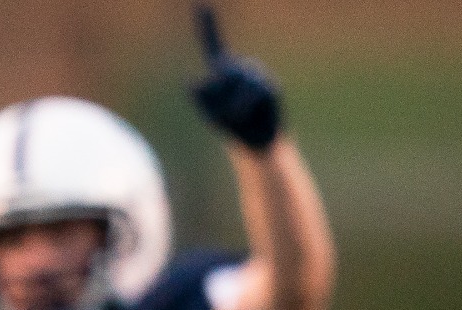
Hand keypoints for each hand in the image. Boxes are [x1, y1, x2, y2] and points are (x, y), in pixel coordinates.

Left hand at [190, 4, 282, 149]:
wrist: (258, 144)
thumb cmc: (233, 128)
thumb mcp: (211, 114)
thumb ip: (200, 98)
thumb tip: (192, 83)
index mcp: (224, 70)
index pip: (212, 45)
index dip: (207, 25)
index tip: (200, 4)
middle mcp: (241, 67)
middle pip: (216, 74)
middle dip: (214, 101)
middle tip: (226, 116)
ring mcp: (256, 74)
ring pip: (229, 87)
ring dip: (227, 110)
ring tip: (239, 117)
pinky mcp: (269, 85)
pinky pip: (244, 98)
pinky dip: (240, 112)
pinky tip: (249, 116)